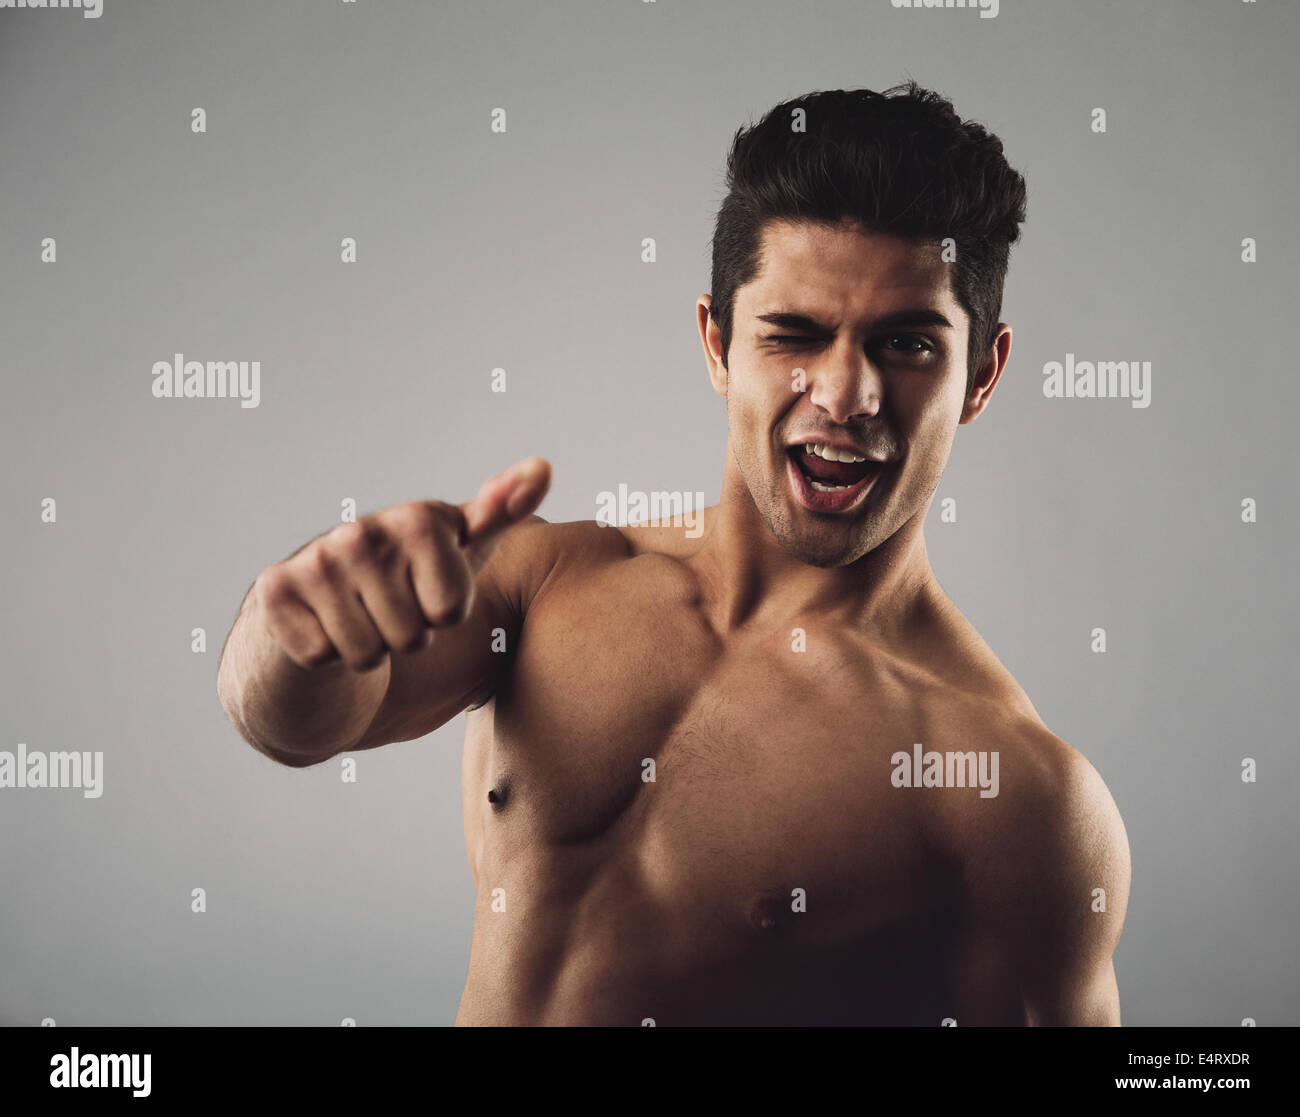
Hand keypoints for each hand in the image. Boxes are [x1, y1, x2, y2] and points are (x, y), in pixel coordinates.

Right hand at [253, 457, 550, 670]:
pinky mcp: (275, 591)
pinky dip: (325, 658)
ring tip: (357, 622)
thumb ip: (501, 514)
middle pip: (410, 638)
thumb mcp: (460, 549)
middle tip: (387, 613)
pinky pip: (323, 658)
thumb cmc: (405, 583)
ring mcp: (317, 559)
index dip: (443, 618)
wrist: (321, 614)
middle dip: (404, 640)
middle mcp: (364, 532)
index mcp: (420, 519)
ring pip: (367, 654)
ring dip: (366, 653)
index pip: (451, 611)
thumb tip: (542, 467)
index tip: (429, 594)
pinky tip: (322, 628)